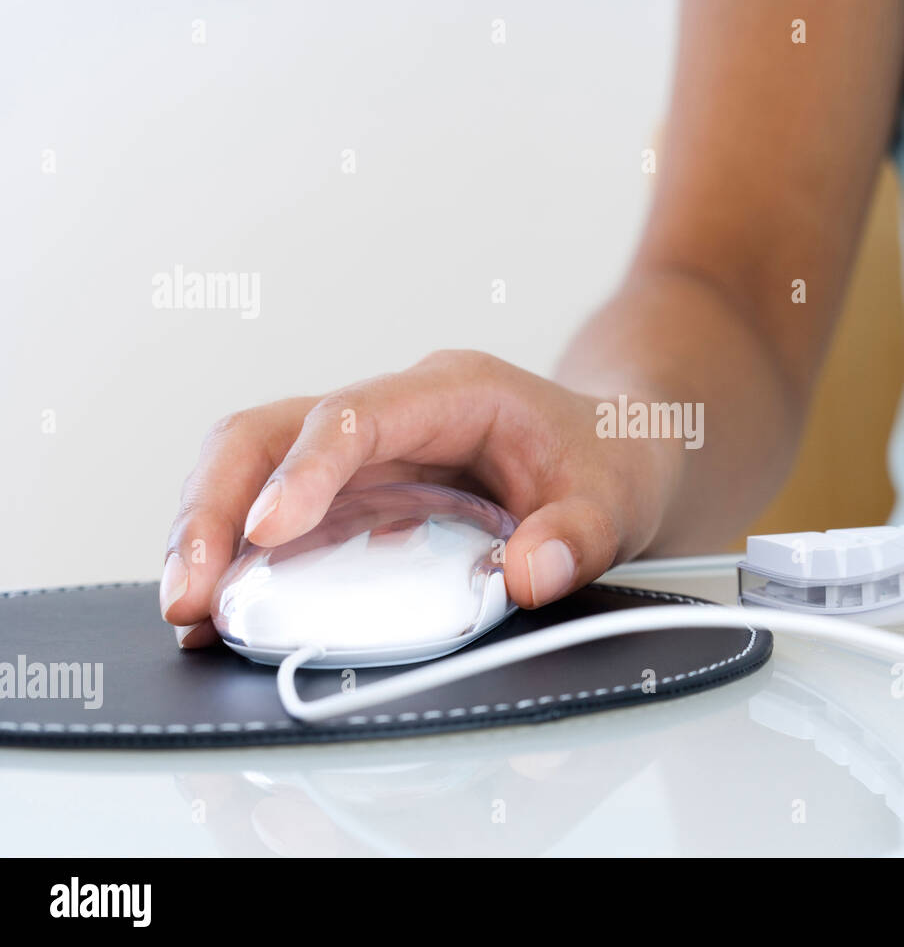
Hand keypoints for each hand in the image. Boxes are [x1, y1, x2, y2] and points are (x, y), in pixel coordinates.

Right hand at [159, 350, 677, 647]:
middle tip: (193, 592)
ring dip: (208, 529)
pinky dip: (235, 552)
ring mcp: (364, 451)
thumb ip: (580, 536)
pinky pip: (271, 506)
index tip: (268, 531)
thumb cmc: (604, 460)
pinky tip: (220, 607)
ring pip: (252, 463)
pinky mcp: (351, 492)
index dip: (304, 470)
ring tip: (190, 609)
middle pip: (270, 431)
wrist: (608, 451)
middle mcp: (393, 412)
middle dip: (217, 506)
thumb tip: (530, 575)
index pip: (355, 416)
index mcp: (454, 391)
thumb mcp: (615, 500)